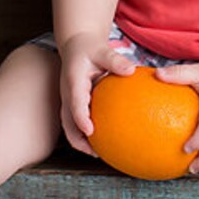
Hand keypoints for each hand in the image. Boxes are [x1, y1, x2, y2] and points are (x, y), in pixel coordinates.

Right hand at [58, 35, 134, 156]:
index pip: (75, 104)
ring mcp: (68, 100)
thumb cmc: (89, 48)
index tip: (90, 131)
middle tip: (94, 153)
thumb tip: (131, 70)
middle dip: (78, 139)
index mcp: (73, 82)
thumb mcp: (102, 50)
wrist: (75, 44)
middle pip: (67, 122)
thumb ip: (115, 60)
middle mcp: (67, 94)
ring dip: (80, 140)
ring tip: (97, 153)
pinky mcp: (73, 103)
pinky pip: (77, 121)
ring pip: (69, 125)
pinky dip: (85, 132)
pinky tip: (103, 139)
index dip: (81, 119)